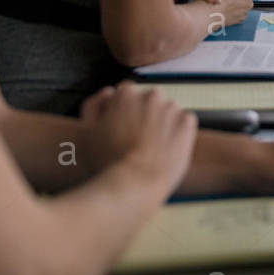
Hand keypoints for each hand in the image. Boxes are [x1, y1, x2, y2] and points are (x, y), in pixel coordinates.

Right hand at [80, 81, 196, 192]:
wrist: (138, 182)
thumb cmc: (108, 161)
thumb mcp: (87, 131)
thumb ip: (93, 105)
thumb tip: (108, 92)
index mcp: (125, 94)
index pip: (126, 94)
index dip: (123, 112)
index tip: (123, 128)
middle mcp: (150, 95)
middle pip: (148, 102)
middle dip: (144, 116)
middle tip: (137, 140)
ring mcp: (171, 107)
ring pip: (166, 112)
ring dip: (162, 123)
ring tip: (152, 147)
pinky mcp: (187, 121)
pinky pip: (183, 122)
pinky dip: (178, 132)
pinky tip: (166, 148)